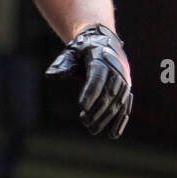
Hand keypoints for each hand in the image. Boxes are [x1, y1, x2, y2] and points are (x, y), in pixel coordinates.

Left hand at [45, 23, 131, 138]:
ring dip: (106, 118)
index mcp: (102, 58)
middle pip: (108, 93)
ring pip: (117, 102)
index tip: (82, 106)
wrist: (104, 43)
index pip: (97, 77)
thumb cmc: (83, 50)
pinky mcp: (126, 90)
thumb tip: (50, 75)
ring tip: (92, 129)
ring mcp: (124, 81)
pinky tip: (113, 134)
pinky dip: (120, 121)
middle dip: (97, 109)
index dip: (91, 92)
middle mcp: (116, 70)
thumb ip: (63, 64)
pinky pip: (125, 106)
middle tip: (84, 121)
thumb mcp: (71, 52)